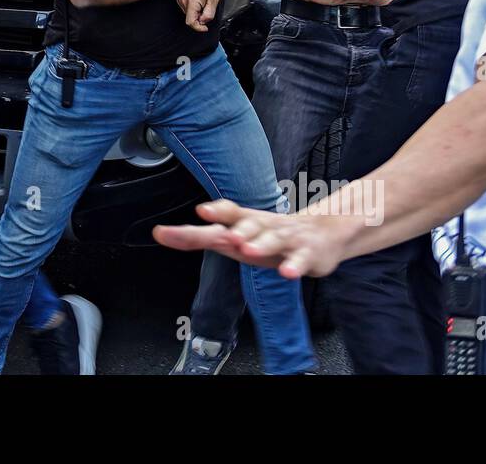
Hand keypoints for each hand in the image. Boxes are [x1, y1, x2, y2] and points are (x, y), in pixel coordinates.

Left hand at [152, 199, 350, 279]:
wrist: (323, 233)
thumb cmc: (272, 235)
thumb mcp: (238, 234)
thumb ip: (203, 235)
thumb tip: (162, 234)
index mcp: (247, 221)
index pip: (229, 213)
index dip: (215, 212)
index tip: (199, 211)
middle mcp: (264, 226)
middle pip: (247, 224)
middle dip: (233, 226)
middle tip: (215, 227)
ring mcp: (287, 238)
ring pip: (273, 239)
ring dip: (260, 243)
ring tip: (246, 248)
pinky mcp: (307, 254)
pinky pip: (300, 261)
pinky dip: (294, 266)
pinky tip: (287, 273)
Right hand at [176, 0, 222, 31]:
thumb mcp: (214, 0)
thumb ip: (209, 14)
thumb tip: (203, 22)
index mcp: (191, 2)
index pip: (190, 22)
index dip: (198, 27)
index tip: (205, 28)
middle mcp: (183, 0)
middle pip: (190, 18)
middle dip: (199, 18)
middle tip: (207, 9)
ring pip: (188, 14)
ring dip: (196, 13)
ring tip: (203, 2)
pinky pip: (186, 8)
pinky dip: (193, 8)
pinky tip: (198, 0)